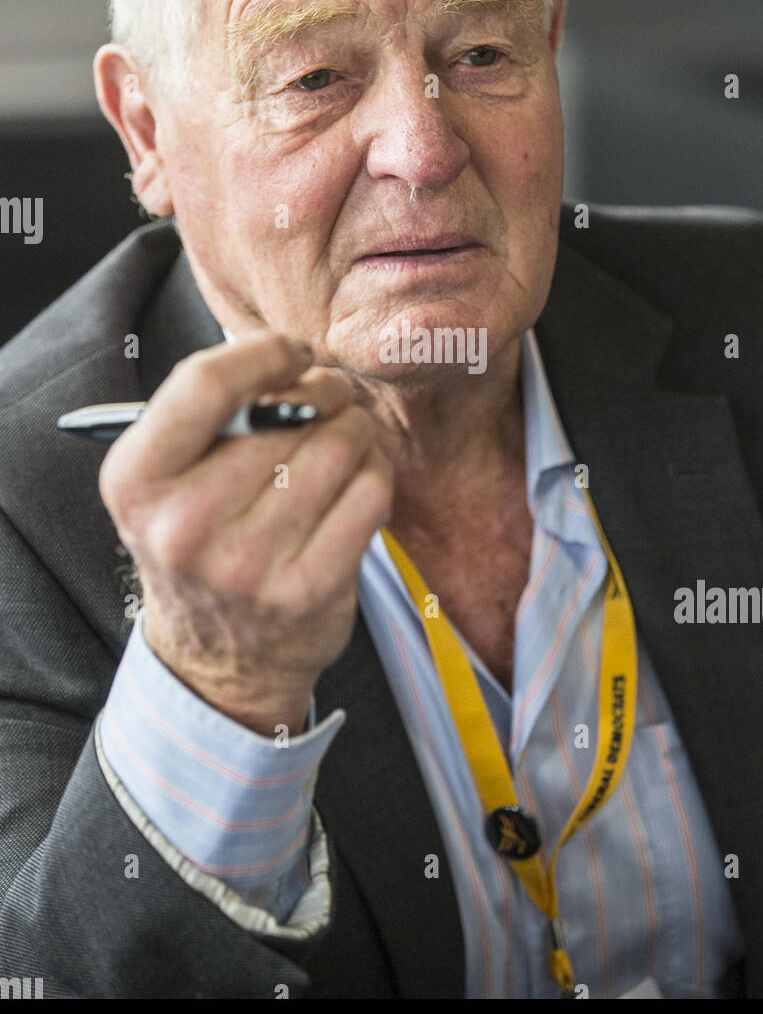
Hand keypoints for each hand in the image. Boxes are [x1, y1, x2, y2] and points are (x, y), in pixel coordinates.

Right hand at [99, 332, 393, 734]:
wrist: (219, 660)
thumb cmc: (203, 539)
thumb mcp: (170, 478)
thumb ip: (215, 415)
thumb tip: (297, 362)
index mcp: (136, 481)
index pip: (204, 384)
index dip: (263, 352)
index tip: (292, 353)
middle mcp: (183, 527)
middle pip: (287, 413)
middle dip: (325, 391)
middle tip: (333, 397)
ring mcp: (247, 566)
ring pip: (335, 448)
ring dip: (355, 429)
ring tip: (347, 436)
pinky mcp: (307, 590)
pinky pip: (369, 493)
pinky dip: (376, 471)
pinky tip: (361, 476)